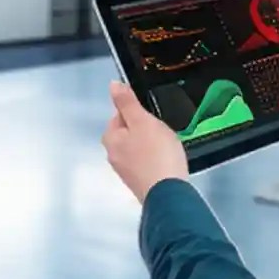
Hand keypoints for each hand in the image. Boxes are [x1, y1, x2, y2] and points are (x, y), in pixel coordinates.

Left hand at [102, 81, 188, 202]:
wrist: (168, 194)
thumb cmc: (156, 153)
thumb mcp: (142, 120)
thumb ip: (127, 102)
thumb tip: (112, 85)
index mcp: (110, 138)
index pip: (120, 114)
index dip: (138, 112)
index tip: (152, 118)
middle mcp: (112, 155)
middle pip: (129, 132)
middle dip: (145, 129)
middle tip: (161, 133)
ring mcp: (125, 171)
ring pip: (137, 147)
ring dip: (151, 145)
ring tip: (166, 147)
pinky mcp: (138, 182)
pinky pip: (145, 162)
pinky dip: (155, 159)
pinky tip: (166, 161)